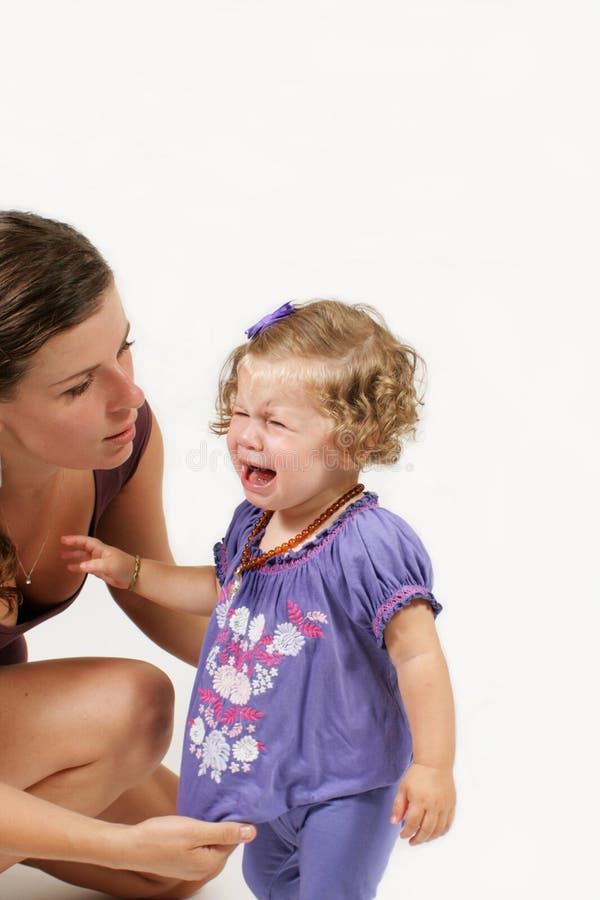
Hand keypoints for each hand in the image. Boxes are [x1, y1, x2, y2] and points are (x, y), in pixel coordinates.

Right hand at [61, 534, 136, 590]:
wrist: (135, 576)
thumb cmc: (125, 567)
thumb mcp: (110, 565)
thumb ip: (95, 565)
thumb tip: (81, 565)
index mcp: (101, 549)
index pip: (85, 542)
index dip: (74, 540)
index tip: (63, 539)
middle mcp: (99, 554)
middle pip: (82, 548)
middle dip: (72, 546)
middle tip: (60, 546)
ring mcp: (99, 562)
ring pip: (83, 558)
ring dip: (73, 557)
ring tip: (61, 557)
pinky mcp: (100, 570)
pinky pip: (86, 567)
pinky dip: (78, 567)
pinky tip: (70, 568)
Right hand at [114, 815, 254, 881]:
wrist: (131, 846)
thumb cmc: (160, 837)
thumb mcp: (195, 830)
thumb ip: (224, 832)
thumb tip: (251, 832)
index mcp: (210, 863)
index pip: (234, 840)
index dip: (233, 821)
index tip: (229, 804)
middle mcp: (203, 869)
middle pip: (223, 843)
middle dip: (222, 825)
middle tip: (216, 804)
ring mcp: (191, 867)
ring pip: (210, 843)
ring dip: (210, 828)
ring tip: (204, 811)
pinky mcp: (182, 862)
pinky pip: (199, 846)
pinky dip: (199, 834)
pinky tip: (193, 822)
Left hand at [391, 763, 454, 844]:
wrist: (435, 763)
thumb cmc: (417, 774)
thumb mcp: (403, 788)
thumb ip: (398, 806)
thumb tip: (394, 822)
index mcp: (419, 801)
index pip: (412, 824)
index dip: (406, 833)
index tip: (402, 835)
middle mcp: (433, 806)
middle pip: (426, 830)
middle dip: (417, 839)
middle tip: (411, 841)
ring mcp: (444, 807)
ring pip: (438, 830)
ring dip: (429, 838)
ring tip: (421, 839)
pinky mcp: (451, 806)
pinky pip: (448, 825)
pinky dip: (441, 832)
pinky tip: (434, 833)